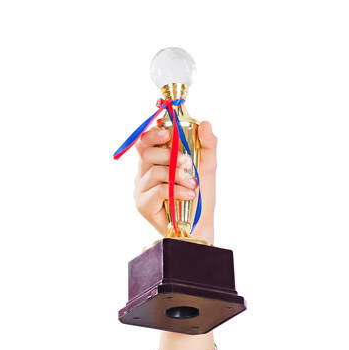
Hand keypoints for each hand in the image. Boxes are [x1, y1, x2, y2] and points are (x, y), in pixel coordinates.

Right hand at [133, 120, 216, 241]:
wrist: (201, 226)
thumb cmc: (201, 197)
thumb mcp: (207, 168)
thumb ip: (207, 145)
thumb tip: (206, 123)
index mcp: (154, 161)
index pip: (145, 141)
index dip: (153, 134)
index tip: (168, 132)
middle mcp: (143, 173)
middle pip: (146, 153)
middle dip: (168, 154)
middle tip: (187, 162)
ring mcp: (141, 189)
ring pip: (154, 171)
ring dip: (177, 176)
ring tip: (193, 184)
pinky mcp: (143, 204)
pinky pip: (158, 190)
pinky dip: (176, 190)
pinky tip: (189, 195)